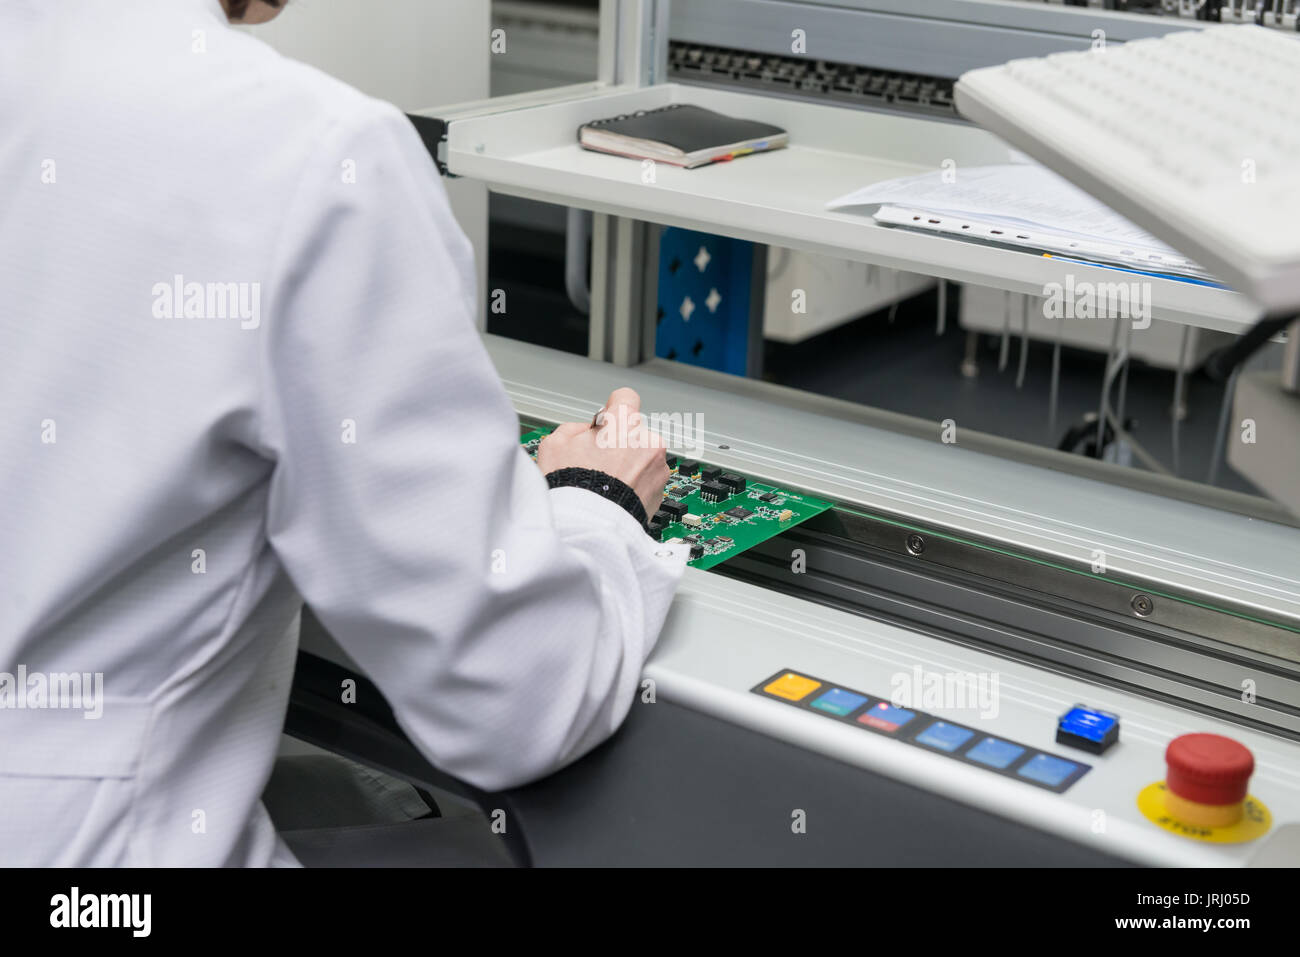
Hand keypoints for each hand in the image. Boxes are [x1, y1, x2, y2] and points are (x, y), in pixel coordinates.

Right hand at [537, 387, 668, 518]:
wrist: (589, 526)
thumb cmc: (572, 487)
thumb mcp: (554, 445)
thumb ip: (574, 428)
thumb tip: (585, 432)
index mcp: (622, 423)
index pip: (625, 398)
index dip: (612, 409)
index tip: (606, 421)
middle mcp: (646, 441)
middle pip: (634, 432)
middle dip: (620, 443)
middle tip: (599, 462)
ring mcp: (657, 466)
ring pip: (644, 456)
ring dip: (631, 465)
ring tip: (608, 483)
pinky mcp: (661, 489)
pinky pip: (649, 479)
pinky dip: (637, 484)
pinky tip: (617, 494)